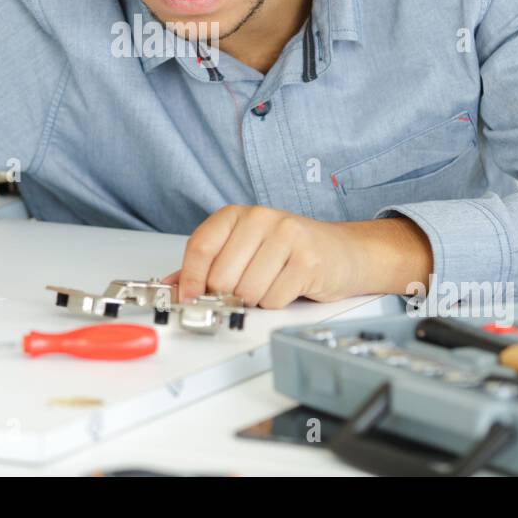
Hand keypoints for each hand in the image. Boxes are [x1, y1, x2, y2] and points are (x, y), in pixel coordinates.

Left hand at [161, 205, 432, 308]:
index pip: (200, 247)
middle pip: (221, 276)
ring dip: (256, 299)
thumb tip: (171, 286)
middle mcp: (261, 218)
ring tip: (271, 284)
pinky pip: (273, 298)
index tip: (189, 299)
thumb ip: (208, 265)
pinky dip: (276, 302)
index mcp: (238, 214)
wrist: (345, 252)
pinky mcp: (307, 260)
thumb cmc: (291, 251)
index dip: (190, 280)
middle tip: (244, 290)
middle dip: (229, 294)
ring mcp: (286, 236)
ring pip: (247, 291)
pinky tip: (288, 287)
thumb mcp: (245, 249)